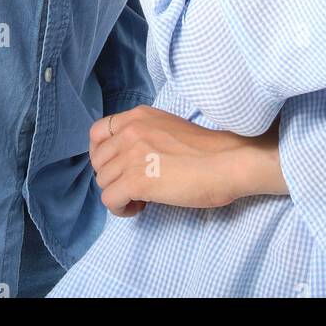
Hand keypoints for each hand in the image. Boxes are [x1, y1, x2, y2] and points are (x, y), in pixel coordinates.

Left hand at [87, 104, 263, 214]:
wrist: (228, 161)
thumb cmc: (208, 150)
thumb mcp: (168, 128)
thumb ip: (145, 136)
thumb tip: (129, 161)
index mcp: (138, 116)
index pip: (97, 133)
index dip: (102, 154)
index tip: (117, 167)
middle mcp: (131, 130)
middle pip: (98, 162)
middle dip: (113, 177)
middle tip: (136, 186)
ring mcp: (131, 154)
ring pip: (103, 182)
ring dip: (119, 194)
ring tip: (143, 198)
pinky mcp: (136, 180)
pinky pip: (109, 200)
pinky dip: (121, 209)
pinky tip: (141, 207)